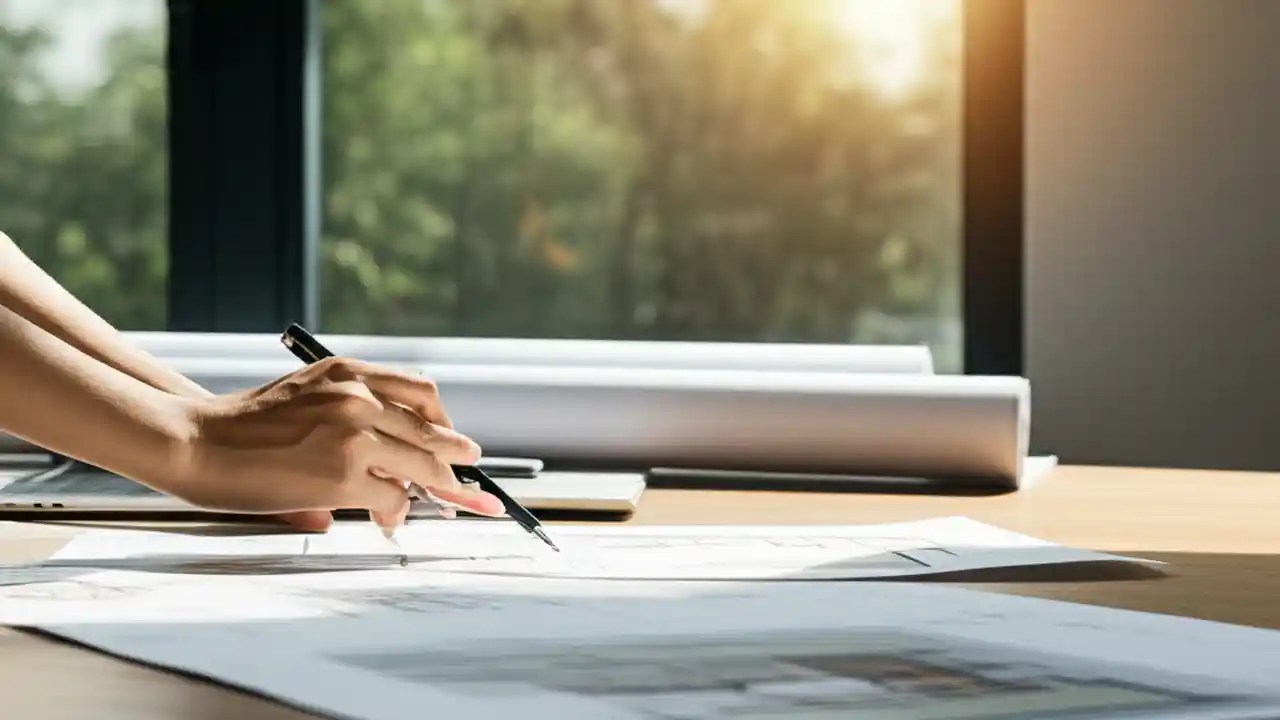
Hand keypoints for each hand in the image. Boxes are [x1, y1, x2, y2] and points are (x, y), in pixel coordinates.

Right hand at [175, 357, 503, 531]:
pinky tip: (385, 518)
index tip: (453, 439)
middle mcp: (358, 396)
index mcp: (349, 372)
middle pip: (432, 431)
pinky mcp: (344, 474)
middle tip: (467, 474)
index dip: (443, 422)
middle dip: (455, 459)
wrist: (197, 441)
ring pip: (423, 465)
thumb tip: (395, 460)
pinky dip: (395, 512)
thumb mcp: (307, 394)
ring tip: (431, 502)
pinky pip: (393, 498)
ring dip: (432, 489)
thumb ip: (352, 412)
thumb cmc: (245, 425)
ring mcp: (354, 434)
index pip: (421, 392)